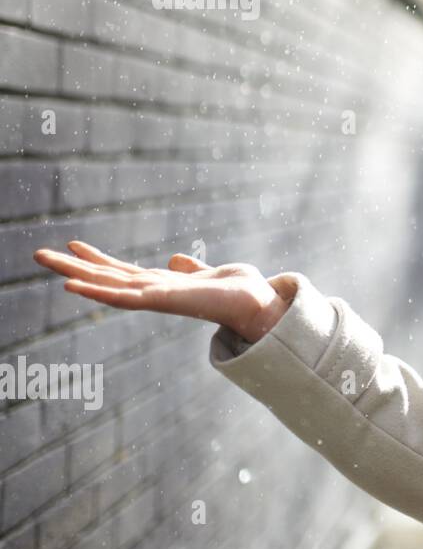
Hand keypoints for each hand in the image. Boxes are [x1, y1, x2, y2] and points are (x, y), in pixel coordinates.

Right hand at [32, 241, 290, 343]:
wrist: (257, 303)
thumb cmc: (238, 291)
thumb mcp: (209, 273)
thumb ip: (191, 269)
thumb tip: (176, 259)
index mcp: (161, 284)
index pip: (122, 270)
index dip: (98, 260)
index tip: (73, 246)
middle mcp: (152, 291)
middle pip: (105, 276)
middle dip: (73, 266)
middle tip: (38, 253)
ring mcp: (154, 297)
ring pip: (106, 284)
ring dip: (75, 273)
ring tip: (44, 259)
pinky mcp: (160, 301)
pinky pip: (122, 297)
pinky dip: (97, 292)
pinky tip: (72, 286)